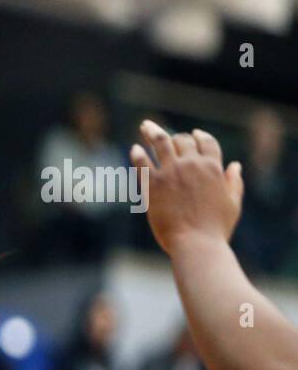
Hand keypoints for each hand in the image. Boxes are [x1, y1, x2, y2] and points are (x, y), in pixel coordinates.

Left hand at [131, 120, 244, 253]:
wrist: (196, 244)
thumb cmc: (216, 229)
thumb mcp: (232, 204)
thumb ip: (234, 183)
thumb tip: (235, 165)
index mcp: (214, 168)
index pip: (207, 142)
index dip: (200, 136)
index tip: (194, 134)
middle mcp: (192, 165)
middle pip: (182, 141)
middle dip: (175, 137)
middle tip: (166, 135)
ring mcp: (171, 172)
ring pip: (161, 143)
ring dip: (152, 132)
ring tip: (145, 125)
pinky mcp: (152, 184)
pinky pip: (142, 163)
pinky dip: (138, 154)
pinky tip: (134, 149)